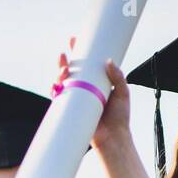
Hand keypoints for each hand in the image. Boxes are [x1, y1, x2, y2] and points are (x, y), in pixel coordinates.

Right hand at [56, 36, 130, 150]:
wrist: (113, 138)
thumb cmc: (120, 116)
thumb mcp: (123, 92)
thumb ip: (118, 77)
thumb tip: (108, 61)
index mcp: (95, 82)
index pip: (84, 63)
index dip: (77, 51)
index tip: (74, 39)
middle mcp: (83, 89)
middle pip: (69, 71)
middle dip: (64, 61)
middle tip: (65, 54)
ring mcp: (75, 99)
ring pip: (61, 82)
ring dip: (58, 73)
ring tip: (64, 71)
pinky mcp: (70, 111)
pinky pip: (57, 98)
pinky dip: (54, 90)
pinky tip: (55, 85)